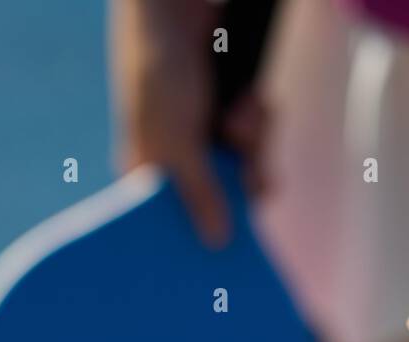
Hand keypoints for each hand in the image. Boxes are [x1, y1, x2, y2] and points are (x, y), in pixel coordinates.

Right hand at [108, 0, 267, 245]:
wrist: (176, 5)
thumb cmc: (159, 68)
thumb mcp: (178, 141)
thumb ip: (200, 194)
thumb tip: (216, 243)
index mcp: (148, 170)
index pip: (182, 219)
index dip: (211, 229)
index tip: (237, 249)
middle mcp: (178, 155)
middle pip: (225, 194)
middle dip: (245, 179)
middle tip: (256, 178)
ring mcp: (204, 132)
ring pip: (246, 163)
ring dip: (255, 141)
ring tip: (243, 115)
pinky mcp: (228, 108)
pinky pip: (257, 133)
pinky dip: (260, 118)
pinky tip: (251, 101)